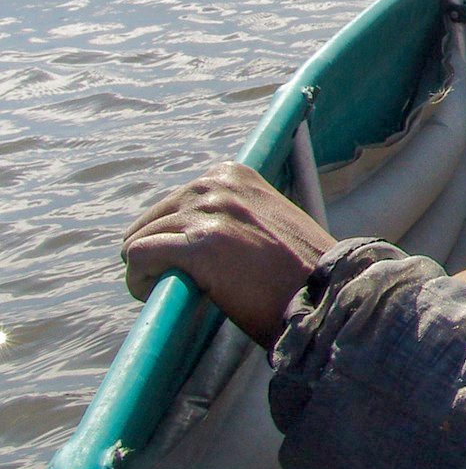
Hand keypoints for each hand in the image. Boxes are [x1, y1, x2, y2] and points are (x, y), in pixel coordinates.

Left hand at [122, 162, 335, 348]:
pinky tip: (155, 294)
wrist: (323, 292)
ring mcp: (207, 213)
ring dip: (147, 268)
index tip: (187, 261)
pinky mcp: (198, 245)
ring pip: (140, 238)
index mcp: (233, 175)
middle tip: (175, 280)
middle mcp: (217, 185)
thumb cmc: (299, 268)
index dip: (175, 234)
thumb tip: (193, 230)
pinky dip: (139, 279)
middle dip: (156, 250)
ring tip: (168, 289)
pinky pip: (139, 256)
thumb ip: (232, 214)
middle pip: (154, 218)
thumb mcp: (266, 219)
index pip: (177, 200)